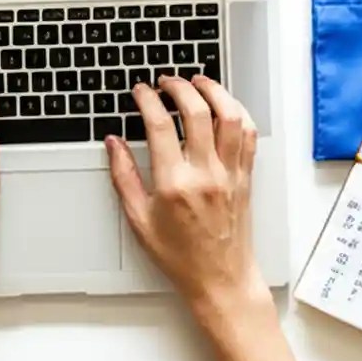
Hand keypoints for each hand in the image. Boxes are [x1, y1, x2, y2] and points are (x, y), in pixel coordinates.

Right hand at [105, 75, 259, 305]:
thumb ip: (124, 177)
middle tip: (166, 81)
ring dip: (213, 91)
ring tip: (198, 81)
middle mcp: (205, 174)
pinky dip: (238, 111)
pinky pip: (248, 134)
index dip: (147, 100)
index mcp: (174, 184)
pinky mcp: (246, 176)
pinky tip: (225, 104)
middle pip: (197, 111)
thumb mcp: (139, 219)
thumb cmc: (180, 256)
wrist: (220, 279)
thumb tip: (113, 144)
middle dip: (179, 87)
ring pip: (229, 116)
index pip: (160, 126)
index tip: (140, 92)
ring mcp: (230, 173)